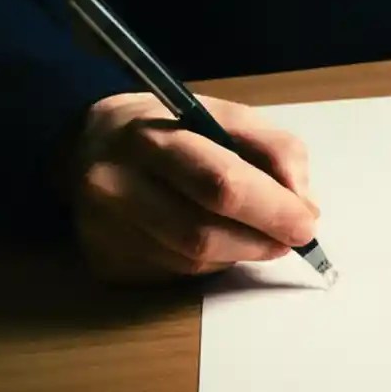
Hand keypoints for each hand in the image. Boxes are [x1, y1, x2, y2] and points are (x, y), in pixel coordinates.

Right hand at [68, 92, 318, 283]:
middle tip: (290, 237)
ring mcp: (105, 230)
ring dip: (238, 253)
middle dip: (260, 240)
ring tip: (249, 231)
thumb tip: (303, 205)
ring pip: (193, 262)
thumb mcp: (222, 115)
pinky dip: (207, 263)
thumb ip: (274, 150)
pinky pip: (175, 276)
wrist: (85, 145)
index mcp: (151, 136)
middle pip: (204, 234)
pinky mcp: (105, 263)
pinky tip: (207, 238)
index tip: (306, 223)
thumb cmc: (168, 129)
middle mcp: (117, 185)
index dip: (271, 209)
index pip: (220, 183)